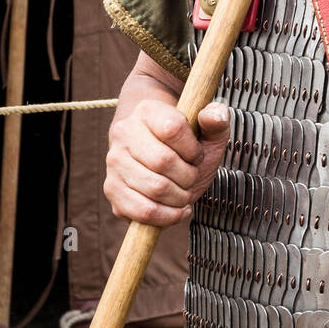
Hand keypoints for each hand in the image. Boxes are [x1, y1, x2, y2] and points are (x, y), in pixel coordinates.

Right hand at [104, 99, 230, 226]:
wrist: (158, 159)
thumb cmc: (186, 146)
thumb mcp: (207, 132)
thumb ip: (216, 120)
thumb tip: (214, 116)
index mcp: (147, 111)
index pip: (172, 128)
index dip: (192, 149)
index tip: (196, 155)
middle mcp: (124, 133)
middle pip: (163, 161)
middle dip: (188, 175)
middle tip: (191, 176)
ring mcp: (115, 162)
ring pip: (155, 188)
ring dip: (180, 196)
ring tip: (184, 191)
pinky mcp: (112, 190)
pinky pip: (143, 211)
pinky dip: (167, 216)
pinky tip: (178, 209)